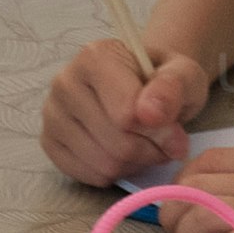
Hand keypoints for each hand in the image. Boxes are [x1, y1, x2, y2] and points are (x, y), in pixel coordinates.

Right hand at [41, 37, 207, 187]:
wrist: (143, 88)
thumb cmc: (162, 82)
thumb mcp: (184, 74)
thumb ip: (173, 87)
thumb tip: (151, 113)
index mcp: (94, 57)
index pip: (126, 114)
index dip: (160, 132)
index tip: (176, 131)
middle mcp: (65, 82)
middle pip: (117, 144)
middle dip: (150, 150)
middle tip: (165, 142)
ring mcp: (52, 114)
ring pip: (103, 163)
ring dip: (135, 164)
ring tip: (145, 146)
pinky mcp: (49, 142)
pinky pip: (88, 175)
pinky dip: (113, 173)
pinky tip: (122, 154)